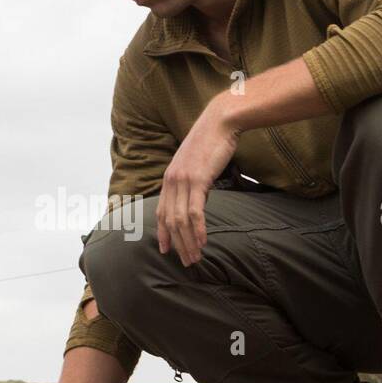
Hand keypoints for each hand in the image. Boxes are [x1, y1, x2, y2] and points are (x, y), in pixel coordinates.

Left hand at [157, 95, 239, 265]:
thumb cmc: (212, 141)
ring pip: (181, 220)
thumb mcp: (197, 163)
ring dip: (188, 242)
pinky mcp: (197, 179)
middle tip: (186, 262)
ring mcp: (183, 180)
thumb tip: (199, 198)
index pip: (161, 212)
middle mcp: (171, 180)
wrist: (220, 121)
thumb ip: (194, 181)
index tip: (166, 250)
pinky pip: (195, 211)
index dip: (163, 233)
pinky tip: (202, 242)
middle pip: (170, 221)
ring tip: (195, 258)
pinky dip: (197, 229)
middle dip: (177, 244)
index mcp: (169, 177)